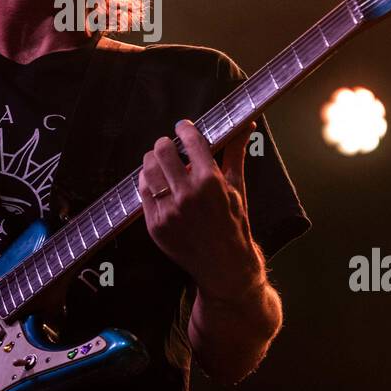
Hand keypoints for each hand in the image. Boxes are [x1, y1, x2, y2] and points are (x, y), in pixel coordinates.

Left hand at [137, 118, 264, 297]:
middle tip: (171, 146)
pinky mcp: (155, 225)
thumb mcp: (237, 187)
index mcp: (210, 182)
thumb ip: (236, 152)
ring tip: (161, 163)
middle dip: (166, 144)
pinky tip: (158, 183)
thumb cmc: (234, 223)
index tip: (183, 127)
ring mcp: (169, 211)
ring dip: (153, 161)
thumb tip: (247, 124)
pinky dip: (148, 182)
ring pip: (148, 170)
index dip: (184, 129)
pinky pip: (142, 192)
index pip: (190, 141)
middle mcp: (187, 195)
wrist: (225, 265)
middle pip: (162, 151)